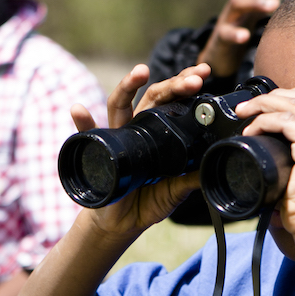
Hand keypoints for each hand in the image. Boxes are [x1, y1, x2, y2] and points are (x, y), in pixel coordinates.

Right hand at [69, 63, 205, 235]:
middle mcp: (135, 127)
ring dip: (128, 86)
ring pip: (119, 105)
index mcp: (156, 130)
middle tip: (192, 79)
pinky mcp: (98, 152)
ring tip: (140, 72)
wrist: (123, 222)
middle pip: (152, 96)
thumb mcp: (176, 189)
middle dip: (172, 84)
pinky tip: (80, 110)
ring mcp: (115, 137)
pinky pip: (86, 135)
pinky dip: (82, 122)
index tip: (202, 74)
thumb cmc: (148, 199)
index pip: (171, 100)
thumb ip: (192, 177)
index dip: (185, 85)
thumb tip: (214, 167)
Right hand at [200, 0, 280, 75]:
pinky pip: (227, 33)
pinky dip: (237, 34)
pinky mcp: (221, 38)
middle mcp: (235, 2)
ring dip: (255, 2)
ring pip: (237, 4)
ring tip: (273, 3)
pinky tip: (246, 37)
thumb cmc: (242, 26)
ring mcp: (227, 18)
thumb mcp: (255, 6)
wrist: (220, 56)